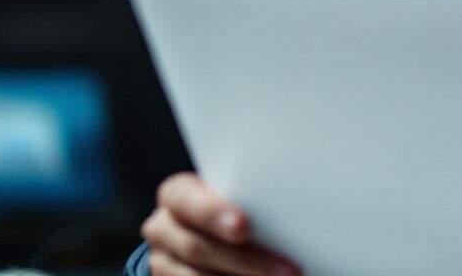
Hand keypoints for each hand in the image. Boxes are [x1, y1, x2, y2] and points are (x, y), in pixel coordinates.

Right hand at [140, 172, 299, 275]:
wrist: (205, 228)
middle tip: (289, 271)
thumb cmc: (233, 203)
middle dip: (247, 261)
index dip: (213, 214)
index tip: (244, 227)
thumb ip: (250, 197)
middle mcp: (162, 228)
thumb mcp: (235, 194)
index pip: (187, 201)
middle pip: (198, 248)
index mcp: (177, 195)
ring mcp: (162, 262)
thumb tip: (300, 206)